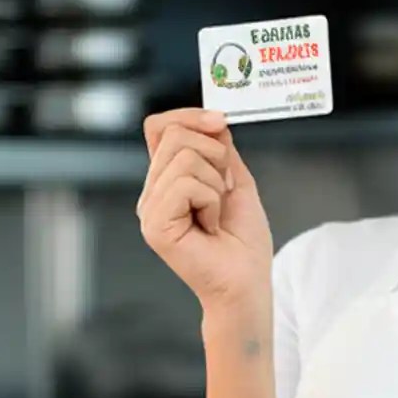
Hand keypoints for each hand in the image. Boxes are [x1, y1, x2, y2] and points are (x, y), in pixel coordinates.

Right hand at [137, 108, 273, 310]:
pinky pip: (186, 184)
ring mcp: (150, 208)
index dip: (188, 116)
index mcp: (167, 179)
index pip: (159, 126)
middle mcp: (152, 191)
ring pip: (185, 157)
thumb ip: (220, 147)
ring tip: (215, 213)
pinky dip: (211, 201)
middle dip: (215, 154)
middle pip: (175, 134)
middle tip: (223, 191)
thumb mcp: (235, 179)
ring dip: (216, 183)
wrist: (247, 281)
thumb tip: (213, 117)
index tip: (220, 123)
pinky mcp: (154, 225)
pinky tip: (210, 225)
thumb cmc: (243, 241)